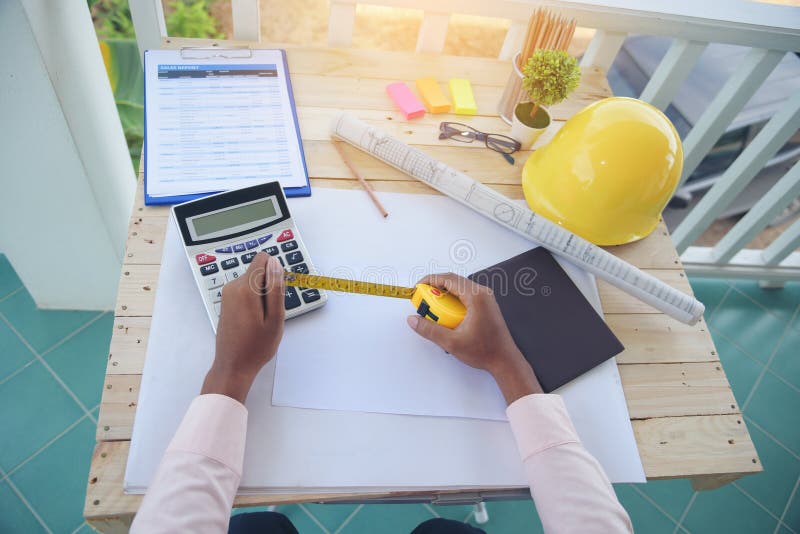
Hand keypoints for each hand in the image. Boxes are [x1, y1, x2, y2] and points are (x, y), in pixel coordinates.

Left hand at [202, 253, 284, 403]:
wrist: (233, 365)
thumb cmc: (255, 347)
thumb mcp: (275, 318)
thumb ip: (276, 288)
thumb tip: (275, 263)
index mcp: (245, 288)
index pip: (263, 259)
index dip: (275, 273)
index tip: (277, 293)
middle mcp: (233, 287)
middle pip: (259, 271)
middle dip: (269, 287)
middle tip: (271, 313)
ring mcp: (227, 294)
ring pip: (253, 282)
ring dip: (262, 296)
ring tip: (262, 319)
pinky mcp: (227, 301)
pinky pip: (246, 291)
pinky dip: (254, 301)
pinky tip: (255, 321)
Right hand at [406, 273, 542, 403]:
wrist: (504, 360)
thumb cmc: (486, 351)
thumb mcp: (451, 342)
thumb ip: (430, 330)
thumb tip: (414, 320)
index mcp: (476, 297)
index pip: (449, 279)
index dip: (430, 280)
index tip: (418, 288)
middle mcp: (482, 294)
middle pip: (454, 281)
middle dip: (435, 287)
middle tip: (422, 299)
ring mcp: (485, 299)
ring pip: (459, 287)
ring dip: (444, 294)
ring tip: (432, 307)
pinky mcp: (485, 305)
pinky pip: (465, 295)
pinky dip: (452, 300)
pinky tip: (446, 313)